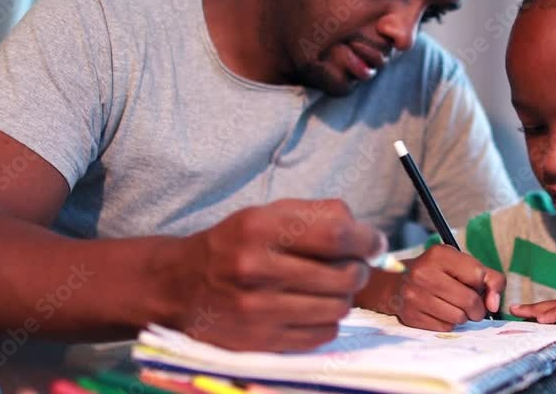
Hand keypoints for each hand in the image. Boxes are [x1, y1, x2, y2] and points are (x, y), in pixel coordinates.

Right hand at [158, 199, 385, 351]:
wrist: (180, 285)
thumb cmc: (236, 243)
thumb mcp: (268, 213)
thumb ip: (318, 214)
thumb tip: (370, 236)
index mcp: (260, 227)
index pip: (336, 234)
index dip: (367, 240)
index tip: (375, 244)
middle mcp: (256, 268)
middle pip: (343, 275)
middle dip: (358, 270)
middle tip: (351, 267)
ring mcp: (257, 309)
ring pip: (338, 308)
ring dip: (343, 298)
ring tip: (328, 288)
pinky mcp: (259, 341)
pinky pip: (322, 335)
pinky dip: (327, 322)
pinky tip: (312, 309)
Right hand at [379, 244, 504, 330]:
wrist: (396, 284)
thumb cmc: (436, 272)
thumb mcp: (460, 263)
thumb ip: (489, 278)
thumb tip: (494, 305)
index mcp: (438, 254)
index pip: (478, 274)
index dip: (481, 284)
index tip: (474, 285)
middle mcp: (424, 273)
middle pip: (470, 300)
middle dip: (477, 307)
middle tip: (472, 305)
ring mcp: (415, 295)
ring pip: (459, 317)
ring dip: (463, 316)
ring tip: (454, 306)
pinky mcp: (411, 315)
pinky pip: (445, 327)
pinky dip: (449, 322)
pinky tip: (440, 312)